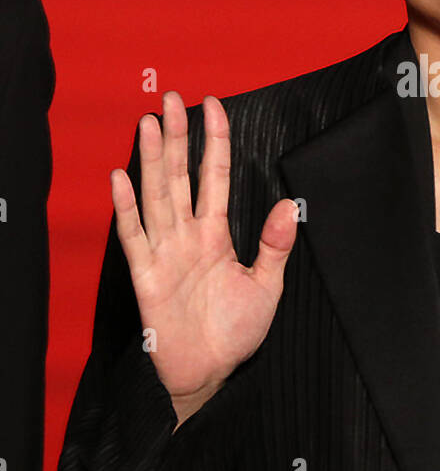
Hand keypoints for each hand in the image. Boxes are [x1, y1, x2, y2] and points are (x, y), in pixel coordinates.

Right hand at [111, 91, 297, 423]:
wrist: (207, 372)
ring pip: (156, 195)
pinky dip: (127, 207)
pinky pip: (134, 235)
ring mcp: (164, 252)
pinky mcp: (146, 275)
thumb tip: (288, 205)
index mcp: (215, 234)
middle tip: (172, 97)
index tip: (213, 105)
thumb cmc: (234, 332)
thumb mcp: (266, 286)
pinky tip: (121, 177)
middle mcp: (187, 235)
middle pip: (179, 176)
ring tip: (148, 123)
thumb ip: (274, 246)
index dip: (214, 141)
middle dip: (176, 137)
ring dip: (150, 159)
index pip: (214, 176)